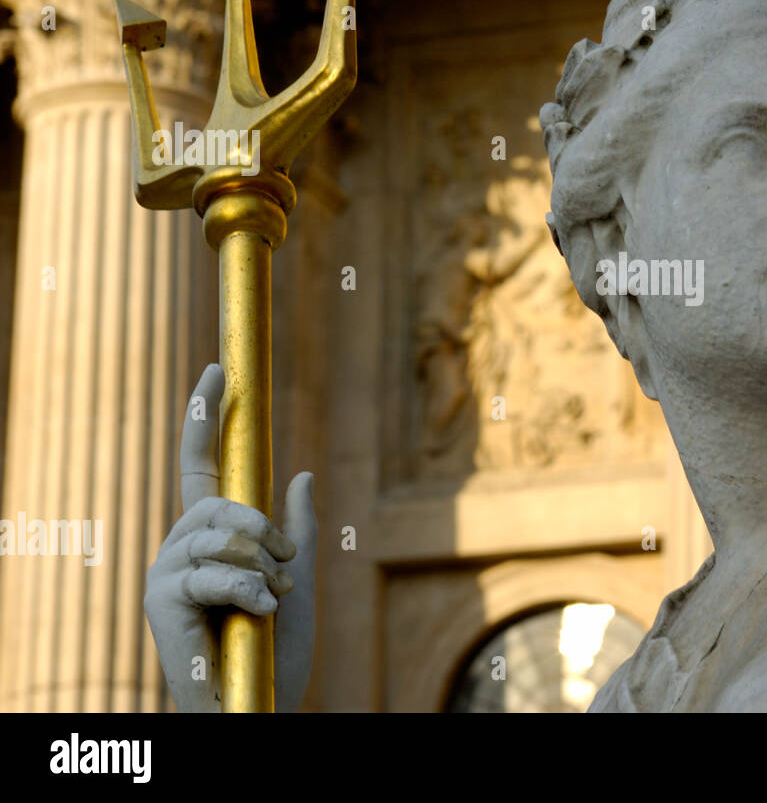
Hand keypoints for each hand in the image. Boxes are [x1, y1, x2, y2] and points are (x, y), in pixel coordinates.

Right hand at [144, 363, 317, 711]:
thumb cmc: (276, 646)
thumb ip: (298, 529)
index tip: (215, 371)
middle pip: (219, 501)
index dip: (204, 416)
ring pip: (219, 533)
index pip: (200, 464)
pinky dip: (248, 590)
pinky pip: (211, 570)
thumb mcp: (299, 577)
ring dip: (261, 565)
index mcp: (211, 537)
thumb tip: (302, 474)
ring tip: (271, 599)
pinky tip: (257, 611)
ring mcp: (166, 573)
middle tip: (284, 571)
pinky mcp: (160, 601)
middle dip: (263, 531)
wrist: (262, 699)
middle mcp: (180, 547)